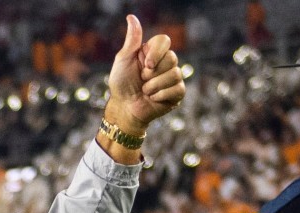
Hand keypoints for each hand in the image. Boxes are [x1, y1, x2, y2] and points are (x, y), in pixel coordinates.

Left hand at [104, 15, 185, 135]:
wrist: (124, 108)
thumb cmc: (121, 84)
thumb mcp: (123, 60)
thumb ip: (132, 40)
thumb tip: (131, 17)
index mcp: (153, 52)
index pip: (165, 40)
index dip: (156, 52)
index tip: (145, 64)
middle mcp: (165, 62)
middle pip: (172, 57)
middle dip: (152, 73)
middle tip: (142, 80)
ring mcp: (173, 77)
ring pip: (175, 74)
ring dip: (154, 86)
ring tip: (145, 91)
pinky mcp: (177, 93)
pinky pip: (178, 88)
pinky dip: (160, 95)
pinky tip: (152, 98)